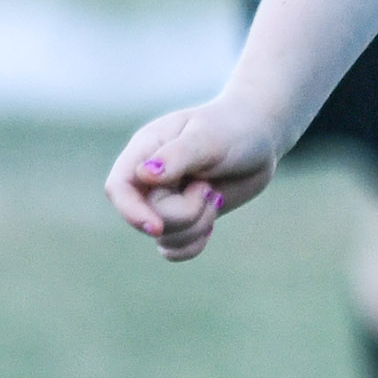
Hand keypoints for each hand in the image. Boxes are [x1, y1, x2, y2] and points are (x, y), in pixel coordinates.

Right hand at [105, 96, 284, 259]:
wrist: (259, 137)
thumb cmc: (231, 129)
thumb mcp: (208, 138)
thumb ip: (176, 156)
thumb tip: (144, 175)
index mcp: (145, 153)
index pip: (118, 188)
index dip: (131, 211)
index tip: (157, 226)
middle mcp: (149, 180)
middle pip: (147, 218)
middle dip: (185, 212)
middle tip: (209, 187)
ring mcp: (165, 201)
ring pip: (164, 237)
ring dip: (196, 225)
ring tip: (214, 196)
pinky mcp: (184, 218)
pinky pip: (175, 249)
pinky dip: (194, 244)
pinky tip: (211, 223)